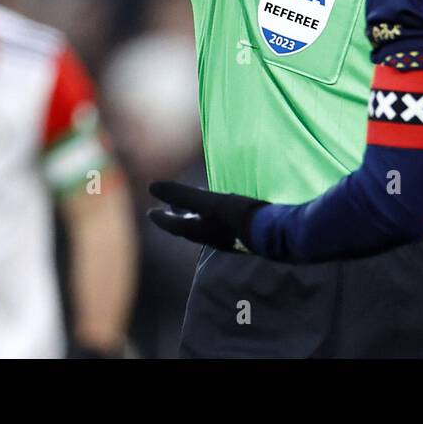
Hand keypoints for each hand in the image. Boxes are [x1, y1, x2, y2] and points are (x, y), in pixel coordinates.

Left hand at [147, 181, 265, 252]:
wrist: (272, 233)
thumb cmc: (238, 216)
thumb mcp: (209, 202)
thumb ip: (181, 194)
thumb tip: (151, 186)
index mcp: (199, 231)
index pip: (173, 225)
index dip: (160, 218)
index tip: (150, 212)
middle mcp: (209, 237)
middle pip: (187, 226)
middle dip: (177, 215)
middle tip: (168, 207)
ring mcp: (225, 237)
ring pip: (203, 225)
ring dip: (194, 215)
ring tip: (192, 205)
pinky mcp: (239, 235)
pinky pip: (218, 224)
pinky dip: (210, 216)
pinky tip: (219, 210)